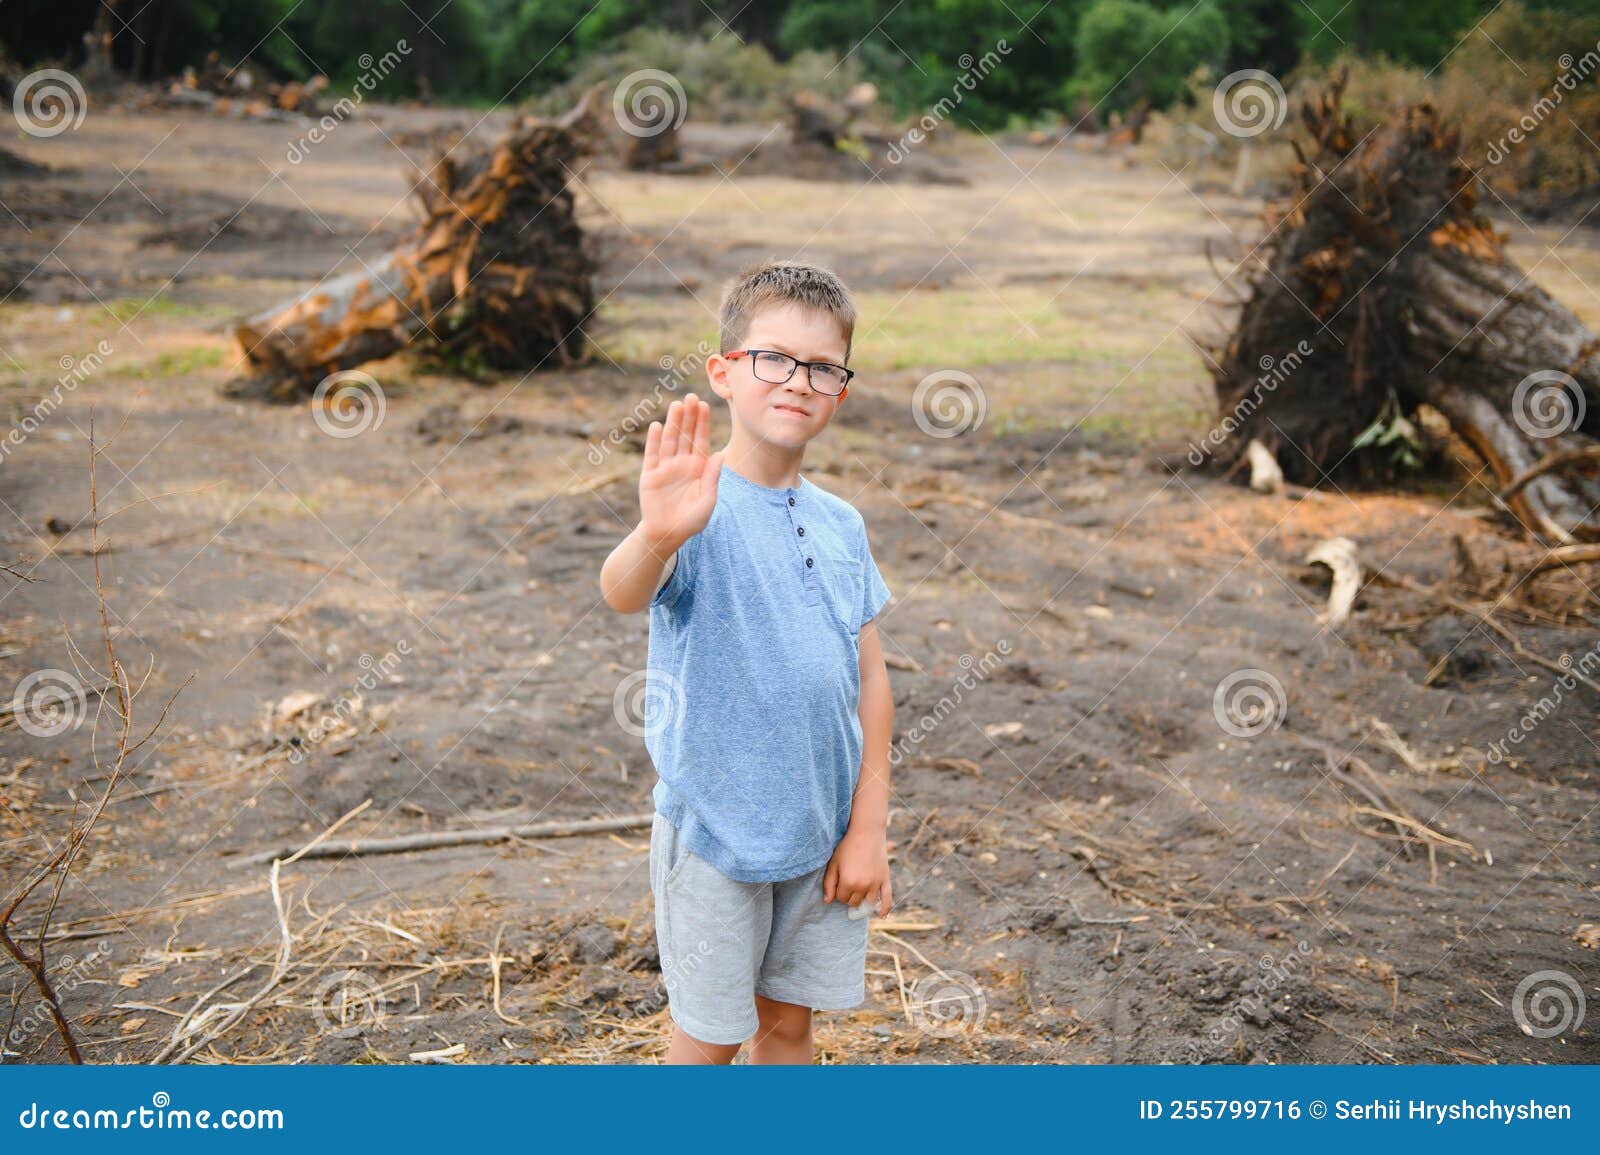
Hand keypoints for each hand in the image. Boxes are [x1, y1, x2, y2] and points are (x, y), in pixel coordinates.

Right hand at [640, 393, 722, 551]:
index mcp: (698, 468)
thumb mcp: (707, 501)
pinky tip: (657, 426)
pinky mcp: (650, 475)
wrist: (667, 535)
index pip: (701, 440)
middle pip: (686, 436)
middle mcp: (682, 464)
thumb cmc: (691, 521)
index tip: (704, 405)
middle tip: (691, 397)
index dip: (702, 423)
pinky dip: (654, 441)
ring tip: (676, 405)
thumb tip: (720, 454)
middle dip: (689, 417)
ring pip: (670, 441)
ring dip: (673, 423)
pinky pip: (652, 455)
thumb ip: (713, 478)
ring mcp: (665, 468)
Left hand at [823, 827, 891, 916]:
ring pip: (867, 902)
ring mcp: (876, 884)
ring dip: (862, 900)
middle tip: (848, 883)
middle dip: (849, 896)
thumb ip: (829, 883)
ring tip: (858, 892)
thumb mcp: (833, 863)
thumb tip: (827, 902)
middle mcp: (863, 886)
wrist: (867, 833)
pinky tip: (881, 916)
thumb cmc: (847, 847)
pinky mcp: (885, 880)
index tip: (839, 882)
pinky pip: (887, 899)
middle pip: (854, 902)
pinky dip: (884, 909)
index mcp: (848, 882)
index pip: (841, 898)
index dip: (838, 892)